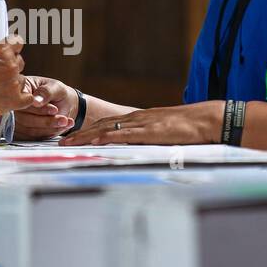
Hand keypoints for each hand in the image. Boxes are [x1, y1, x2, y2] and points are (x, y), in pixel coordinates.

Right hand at [13, 76, 77, 139]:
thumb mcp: (56, 87)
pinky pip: (33, 137)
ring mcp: (18, 120)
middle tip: (63, 119)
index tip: (55, 110)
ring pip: (29, 130)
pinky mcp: (23, 132)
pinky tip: (61, 127)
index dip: (38, 109)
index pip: (22, 103)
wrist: (64, 103)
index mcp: (20, 90)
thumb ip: (46, 92)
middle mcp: (16, 106)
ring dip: (49, 129)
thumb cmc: (57, 92)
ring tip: (64, 122)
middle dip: (46, 121)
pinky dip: (49, 134)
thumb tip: (35, 101)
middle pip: (24, 119)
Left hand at [59, 101, 224, 145]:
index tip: (73, 138)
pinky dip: (106, 138)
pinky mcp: (149, 131)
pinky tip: (93, 142)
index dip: (88, 131)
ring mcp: (141, 124)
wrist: (205, 120)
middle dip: (79, 134)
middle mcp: (135, 119)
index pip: (107, 125)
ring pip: (106, 129)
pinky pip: (123, 135)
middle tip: (61, 142)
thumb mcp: (163, 133)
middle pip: (100, 126)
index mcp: (138, 120)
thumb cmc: (188, 128)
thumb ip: (149, 138)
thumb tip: (139, 147)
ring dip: (85, 137)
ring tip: (68, 143)